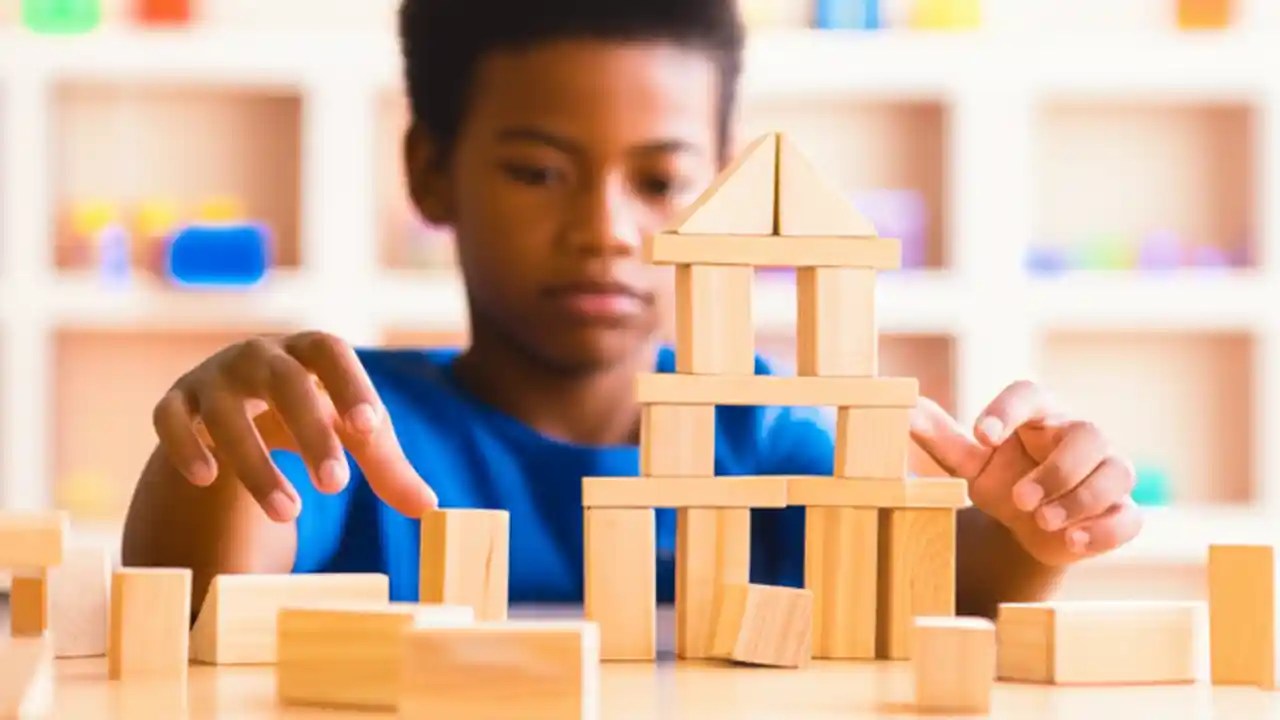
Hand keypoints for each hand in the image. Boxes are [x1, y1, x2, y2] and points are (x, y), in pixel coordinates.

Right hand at [152, 332, 436, 521]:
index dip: (350, 386)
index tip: (370, 429)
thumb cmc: (314, 412)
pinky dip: (186, 446)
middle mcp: (258, 355)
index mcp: (309, 351)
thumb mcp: (352, 432)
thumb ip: (388, 466)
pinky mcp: (176, 403)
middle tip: (336, 486)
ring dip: (255, 464)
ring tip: (290, 513)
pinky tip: (206, 479)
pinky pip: (170, 419)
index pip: (331, 354)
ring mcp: (213, 377)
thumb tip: (429, 507)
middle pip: (284, 383)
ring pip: (226, 413)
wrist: (244, 400)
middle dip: (311, 433)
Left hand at [909, 381, 1142, 565]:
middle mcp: (1080, 436)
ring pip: (1116, 472)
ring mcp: (1107, 472)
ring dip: (1080, 499)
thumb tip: (906, 408)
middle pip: (1088, 434)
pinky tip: (1073, 541)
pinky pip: (1129, 515)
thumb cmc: (1003, 480)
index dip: (1008, 409)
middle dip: (1056, 470)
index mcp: (1039, 415)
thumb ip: (942, 438)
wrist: (1030, 528)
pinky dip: (1103, 530)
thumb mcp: (971, 463)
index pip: (1031, 394)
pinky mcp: (1121, 510)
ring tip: (1042, 522)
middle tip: (1019, 500)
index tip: (981, 434)